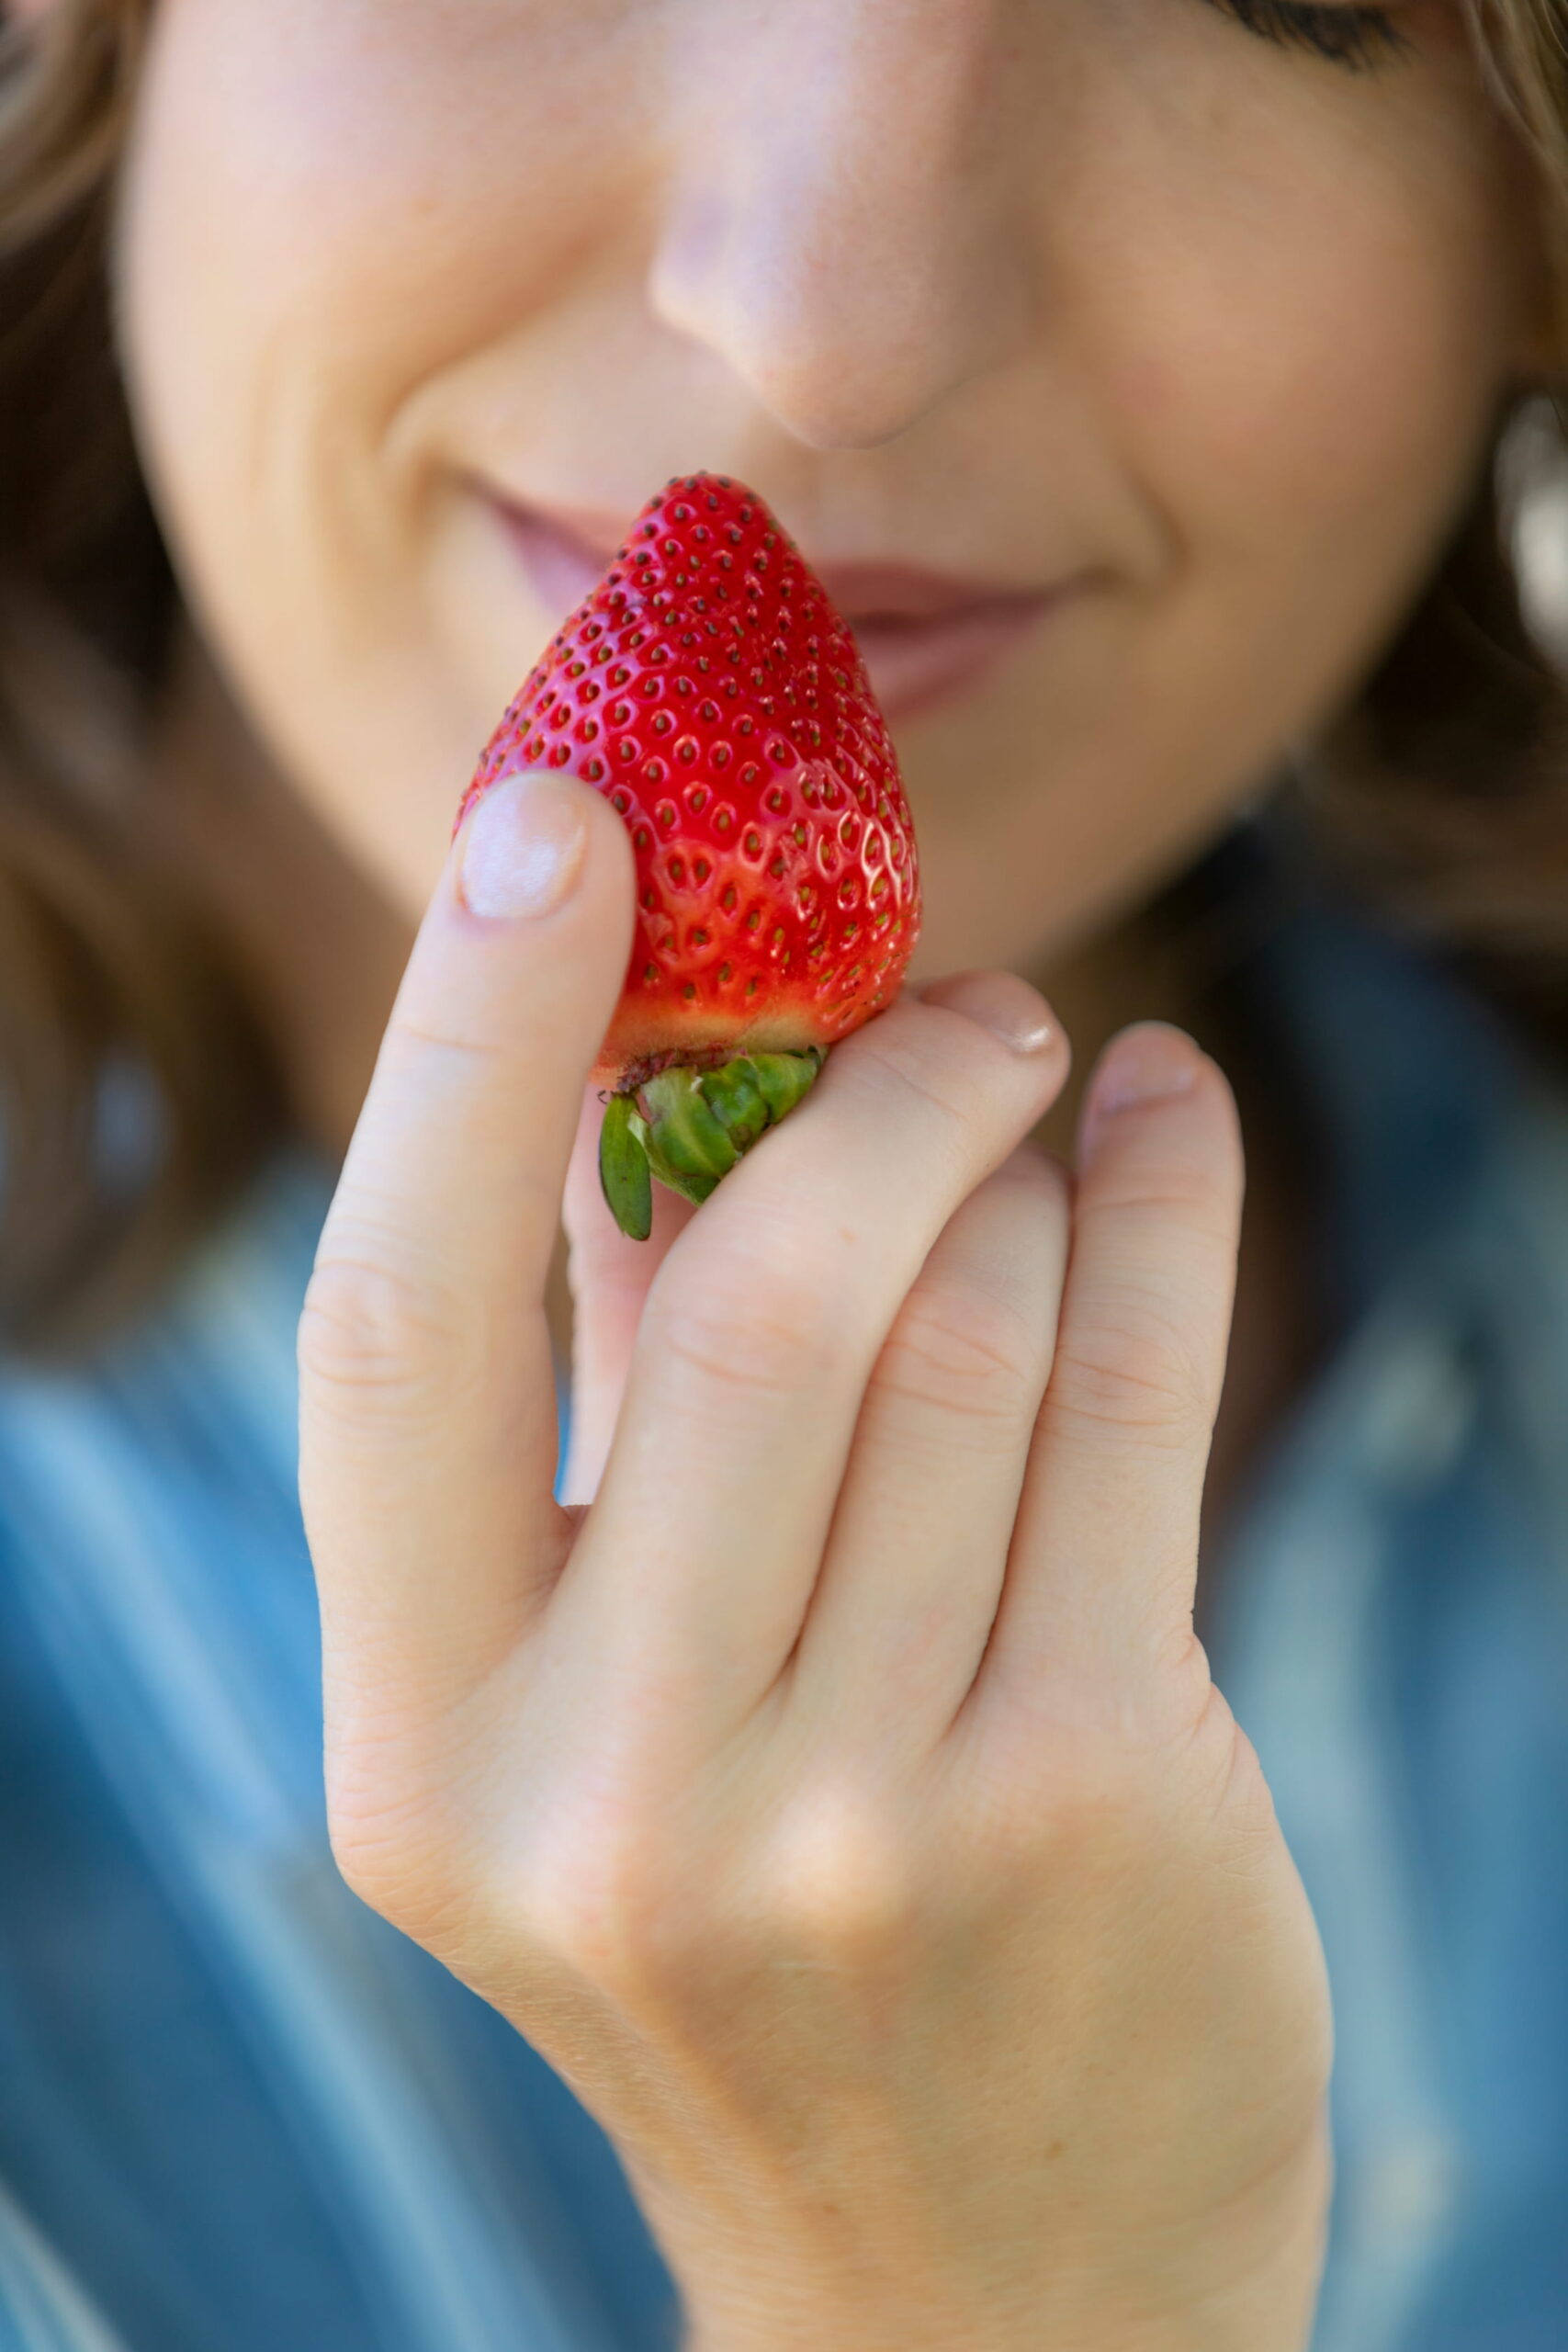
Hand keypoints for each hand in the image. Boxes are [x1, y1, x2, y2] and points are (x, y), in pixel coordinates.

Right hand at [299, 770, 1331, 2351]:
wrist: (973, 2299)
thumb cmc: (756, 1943)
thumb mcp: (598, 1728)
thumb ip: (598, 1419)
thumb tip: (636, 1087)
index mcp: (423, 1753)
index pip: (397, 1326)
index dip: (467, 1048)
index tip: (552, 827)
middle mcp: (607, 1799)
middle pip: (734, 1297)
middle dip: (857, 1079)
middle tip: (940, 995)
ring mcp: (857, 1822)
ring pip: (962, 1328)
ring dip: (1012, 1150)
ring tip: (1042, 1094)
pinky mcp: (1089, 1805)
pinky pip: (1131, 1396)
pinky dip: (1158, 1203)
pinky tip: (1161, 1125)